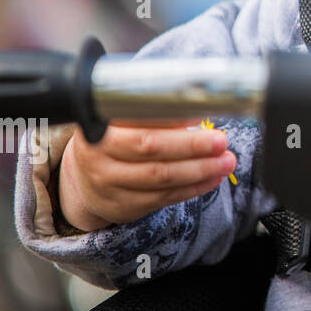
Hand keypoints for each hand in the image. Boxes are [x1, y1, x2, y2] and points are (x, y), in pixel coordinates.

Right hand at [56, 119, 236, 231]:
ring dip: (200, 170)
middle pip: (152, 152)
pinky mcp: (124, 207)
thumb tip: (194, 103)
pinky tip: (213, 178)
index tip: (199, 116)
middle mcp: (98, 159)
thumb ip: (151, 111)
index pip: (136, 123)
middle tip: (221, 141)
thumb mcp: (120, 119)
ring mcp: (110, 186)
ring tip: (226, 161)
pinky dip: (193, 188)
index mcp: (98, 128)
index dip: (170, 121)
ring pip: (161, 178)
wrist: (83, 178)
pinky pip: (164, 198)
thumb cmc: (113, 138)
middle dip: (192, 146)